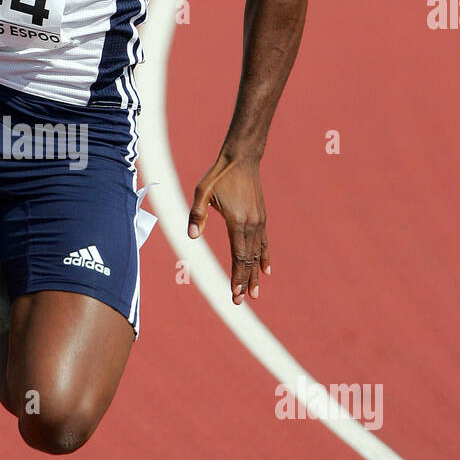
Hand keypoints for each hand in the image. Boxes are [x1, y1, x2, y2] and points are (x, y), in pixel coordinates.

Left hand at [188, 152, 269, 303]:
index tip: (235, 293)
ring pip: (258, 254)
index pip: (238, 255)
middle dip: (244, 281)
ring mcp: (258, 221)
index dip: (237, 276)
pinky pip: (264, 243)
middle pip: (248, 259)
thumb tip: (192, 236)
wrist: (242, 159)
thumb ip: (197, 214)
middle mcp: (251, 224)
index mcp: (237, 221)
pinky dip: (265, 257)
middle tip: (240, 301)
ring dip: (255, 274)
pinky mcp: (261, 218)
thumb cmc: (219, 175)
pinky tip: (267, 270)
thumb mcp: (202, 191)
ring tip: (255, 293)